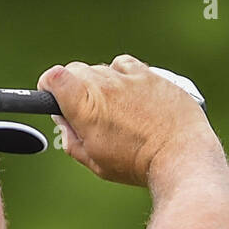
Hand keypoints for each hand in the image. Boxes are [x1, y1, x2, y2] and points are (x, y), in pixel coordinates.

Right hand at [36, 55, 214, 186]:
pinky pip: (126, 65)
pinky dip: (122, 76)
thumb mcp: (93, 160)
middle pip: (75, 70)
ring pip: (101, 68)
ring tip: (112, 107)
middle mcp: (105, 85)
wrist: (180, 154)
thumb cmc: (136, 163)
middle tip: (84, 110)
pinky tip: (130, 94)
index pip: (54, 76)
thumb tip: (64, 121)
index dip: (48, 85)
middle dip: (73, 87)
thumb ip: (71, 138)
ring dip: (100, 83)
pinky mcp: (150, 74)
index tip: (52, 95)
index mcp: (85, 107)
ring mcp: (129, 77)